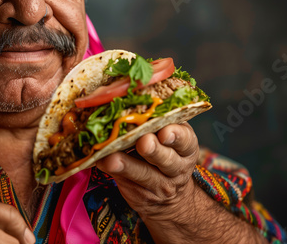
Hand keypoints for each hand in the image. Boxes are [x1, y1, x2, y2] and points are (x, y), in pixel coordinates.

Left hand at [97, 123, 261, 242]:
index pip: (185, 141)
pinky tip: (100, 163)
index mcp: (186, 147)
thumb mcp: (171, 134)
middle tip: (143, 142)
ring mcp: (159, 184)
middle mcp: (176, 167)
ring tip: (112, 158)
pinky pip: (125, 182)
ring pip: (144, 175)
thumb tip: (130, 89)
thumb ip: (159, 119)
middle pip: (167, 160)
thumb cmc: (166, 151)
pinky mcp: (140, 195)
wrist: (170, 198)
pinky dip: (111, 172)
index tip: (165, 131)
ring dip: (127, 165)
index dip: (177, 136)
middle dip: (154, 150)